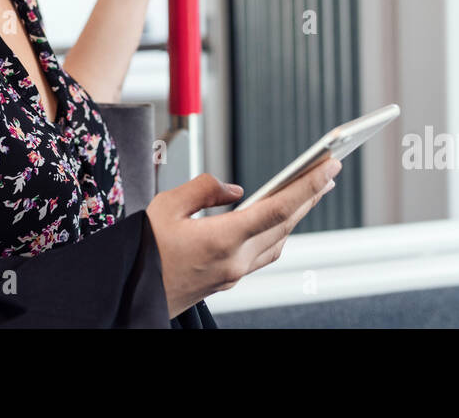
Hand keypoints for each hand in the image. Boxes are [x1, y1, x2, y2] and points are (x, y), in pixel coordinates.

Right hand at [144, 156, 340, 317]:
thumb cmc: (143, 252)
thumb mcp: (166, 205)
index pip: (278, 209)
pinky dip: (278, 232)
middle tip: (328, 171)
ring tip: (309, 190)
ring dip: (297, 214)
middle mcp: (234, 261)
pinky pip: (264, 254)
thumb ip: (204, 189)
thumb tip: (234, 190)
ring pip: (278, 241)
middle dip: (310, 195)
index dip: (307, 186)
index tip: (328, 167)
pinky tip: (278, 219)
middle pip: (285, 224)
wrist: (130, 292)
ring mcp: (233, 274)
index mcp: (221, 240)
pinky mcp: (228, 279)